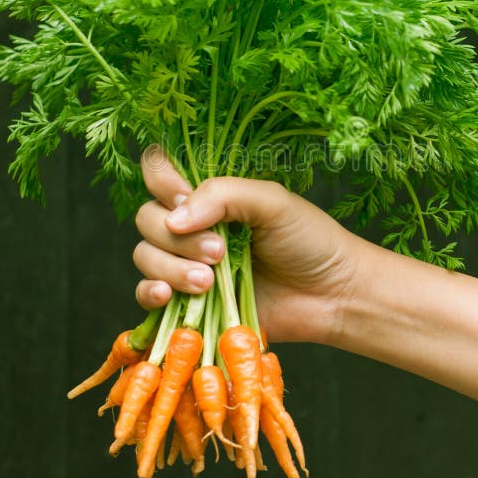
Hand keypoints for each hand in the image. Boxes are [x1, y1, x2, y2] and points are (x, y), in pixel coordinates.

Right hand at [132, 145, 361, 343]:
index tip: (183, 198)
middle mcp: (194, 227)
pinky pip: (146, 295)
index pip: (160, 173)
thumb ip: (223, 196)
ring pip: (145, 256)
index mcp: (211, 196)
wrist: (332, 296)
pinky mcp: (188, 304)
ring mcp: (188, 265)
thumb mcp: (273, 202)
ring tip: (209, 282)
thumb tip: (175, 218)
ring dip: (170, 267)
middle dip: (175, 237)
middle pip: (147, 219)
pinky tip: (168, 296)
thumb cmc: (310, 241)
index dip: (161, 182)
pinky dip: (149, 293)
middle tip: (219, 252)